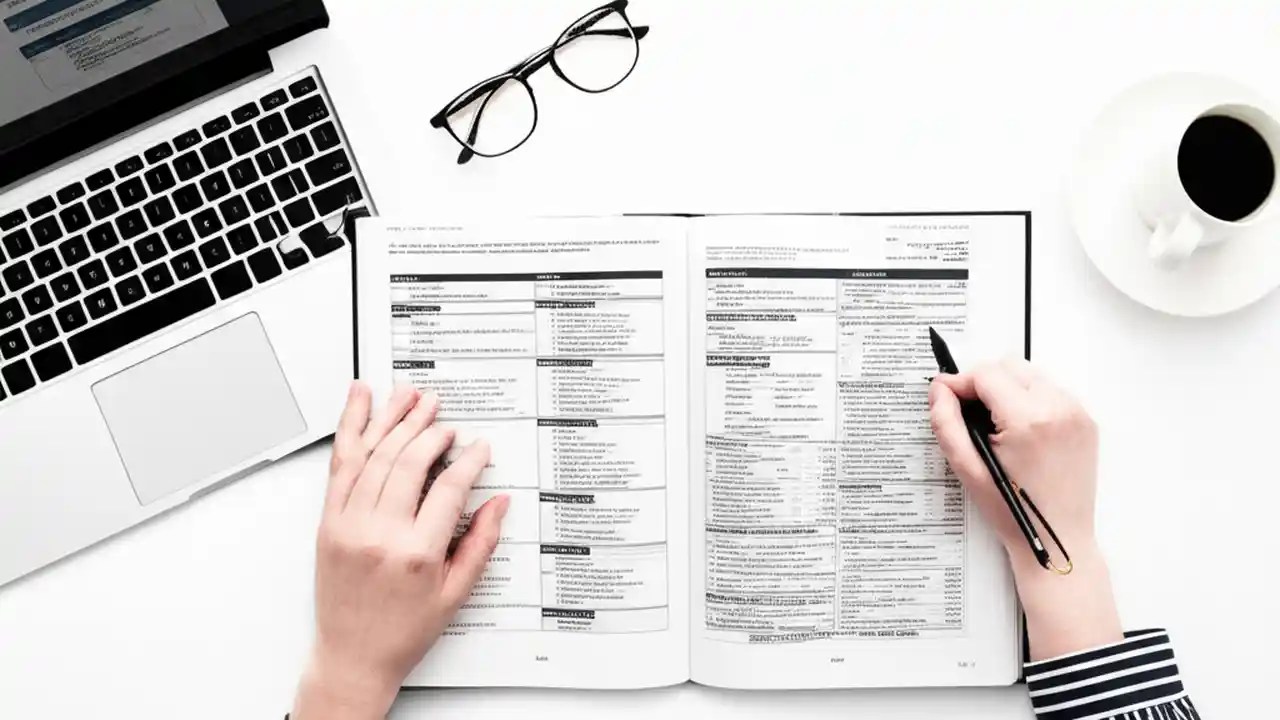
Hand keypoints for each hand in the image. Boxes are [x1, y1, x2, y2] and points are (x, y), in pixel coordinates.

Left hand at [292, 383, 508, 719]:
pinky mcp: (327, 522)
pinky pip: (339, 465)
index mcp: (416, 553)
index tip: (478, 447)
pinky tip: (359, 404)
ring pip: (372, 455)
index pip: (448, 488)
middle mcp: (379, 534)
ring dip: (393, 419)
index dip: (468, 460)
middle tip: (442, 413)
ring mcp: (348, 525)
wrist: (353, 656)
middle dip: (429, 429)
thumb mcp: (455, 594)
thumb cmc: (402, 631)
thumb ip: (480, 543)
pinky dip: (350, 429)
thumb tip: (498, 503)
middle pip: (408, 462)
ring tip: (410, 396)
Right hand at [929, 359, 1122, 659]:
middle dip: (985, 383)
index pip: (986, 374)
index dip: (960, 383)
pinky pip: (1051, 392)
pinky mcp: (1086, 422)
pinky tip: (1020, 430)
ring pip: (1031, 375)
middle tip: (971, 415)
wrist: (1057, 539)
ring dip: (1008, 389)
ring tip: (997, 425)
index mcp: (1028, 419)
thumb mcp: (968, 468)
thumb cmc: (1015, 511)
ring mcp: (1077, 414)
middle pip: (1010, 366)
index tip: (948, 400)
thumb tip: (939, 390)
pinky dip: (1031, 400)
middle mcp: (1058, 409)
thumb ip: (946, 423)